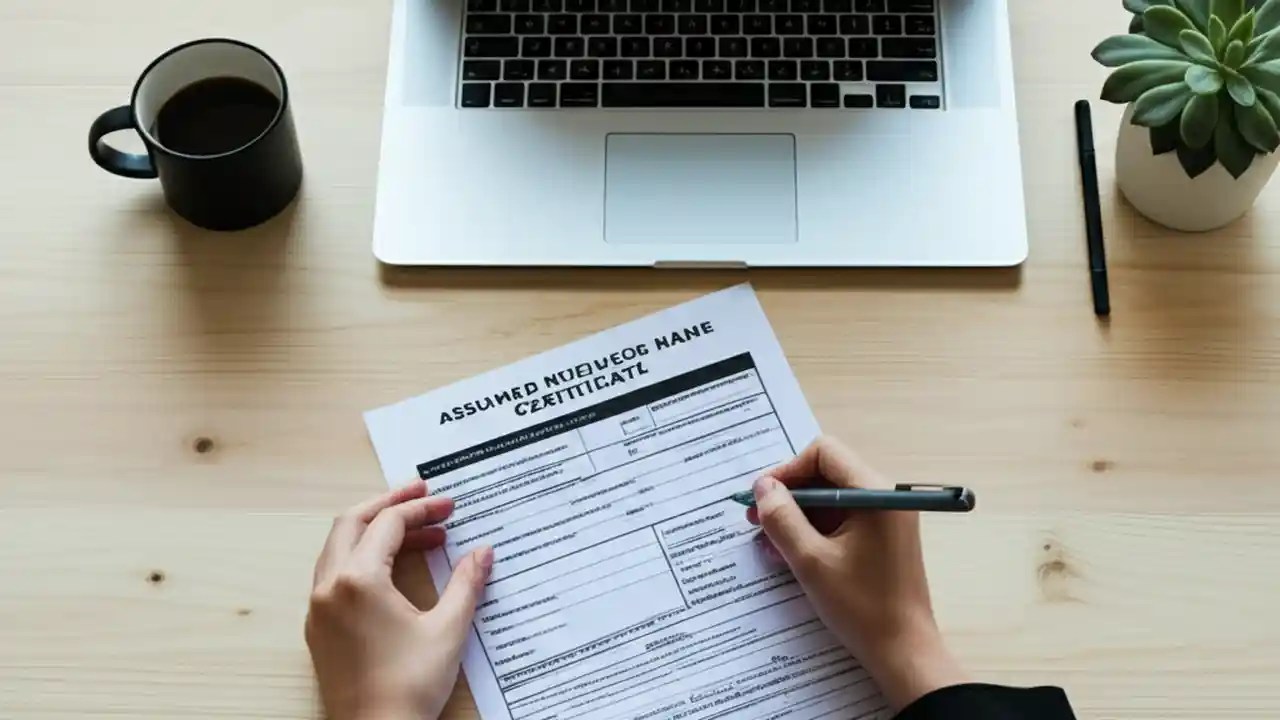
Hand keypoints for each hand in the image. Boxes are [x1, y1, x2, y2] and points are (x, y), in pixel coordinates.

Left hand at [306, 481, 492, 719]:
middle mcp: (329, 587)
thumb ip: (466, 584)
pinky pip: (334, 575)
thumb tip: (483, 553)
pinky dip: (362, 558)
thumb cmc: (408, 688)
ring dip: (375, 531)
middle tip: (422, 493)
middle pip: (352, 523)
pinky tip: (392, 569)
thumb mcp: (448, 630)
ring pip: (339, 548)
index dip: (421, 509)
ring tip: (417, 532)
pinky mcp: (319, 629)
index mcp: (358, 580)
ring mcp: (319, 609)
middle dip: (389, 504)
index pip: (389, 524)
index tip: (449, 507)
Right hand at [747, 437, 968, 710]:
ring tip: (767, 542)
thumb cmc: (861, 607)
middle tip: (755, 519)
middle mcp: (883, 497)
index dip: (787, 470)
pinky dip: (813, 532)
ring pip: (830, 499)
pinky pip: (840, 521)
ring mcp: (884, 518)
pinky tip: (788, 553)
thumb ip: (782, 519)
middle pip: (826, 474)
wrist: (903, 652)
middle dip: (788, 495)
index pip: (824, 453)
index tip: (761, 497)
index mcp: (875, 493)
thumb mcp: (810, 561)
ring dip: (796, 516)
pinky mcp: (880, 538)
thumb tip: (762, 487)